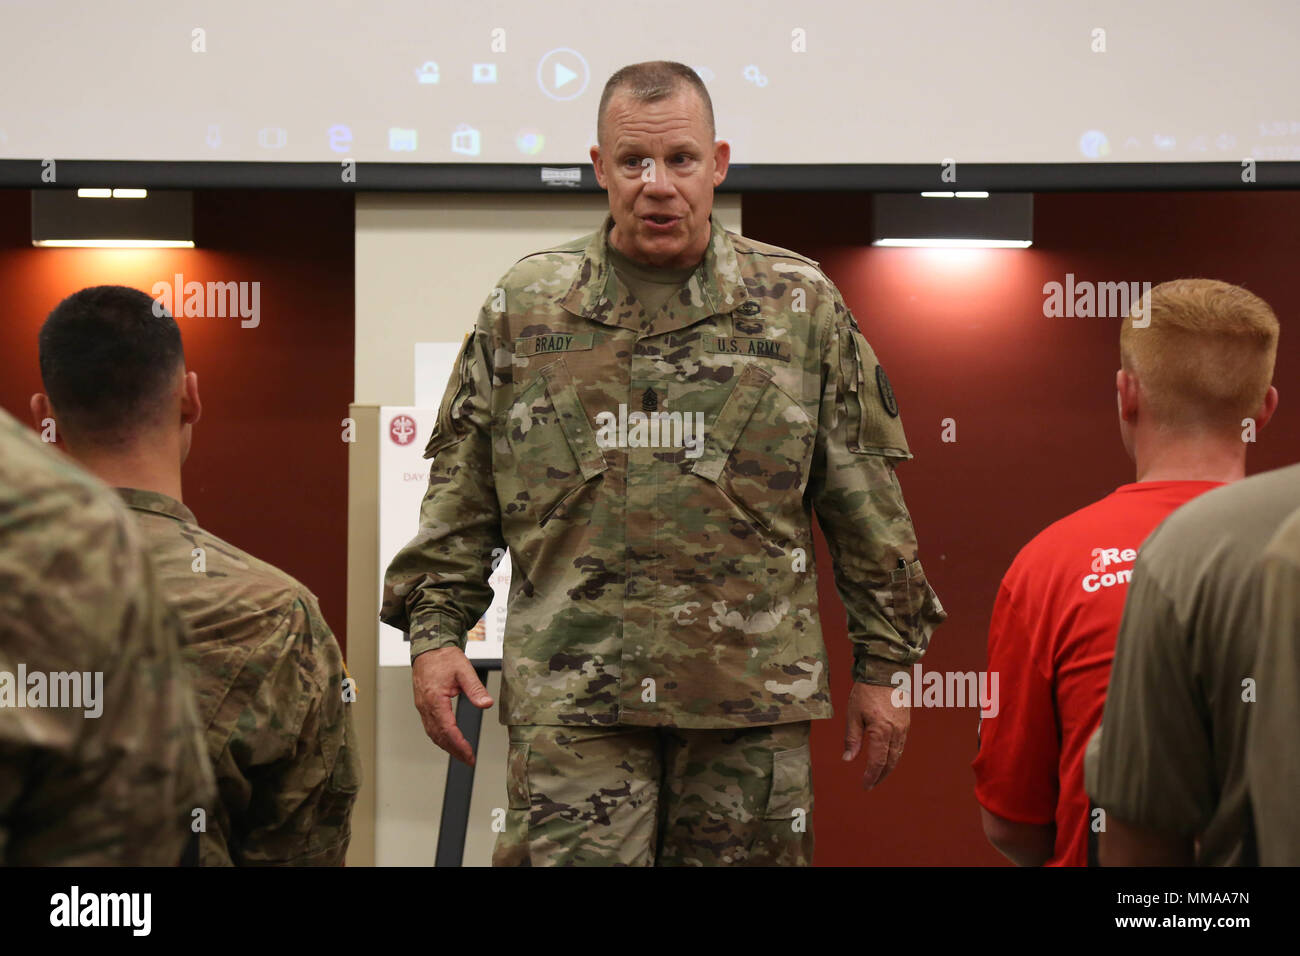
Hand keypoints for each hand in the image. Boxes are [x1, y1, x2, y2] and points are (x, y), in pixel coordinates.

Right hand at [411, 647, 493, 764]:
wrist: (429, 648)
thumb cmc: (444, 657)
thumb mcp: (464, 670)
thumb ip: (475, 689)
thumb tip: (486, 704)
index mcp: (435, 699)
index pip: (447, 729)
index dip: (459, 744)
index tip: (469, 754)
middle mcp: (425, 706)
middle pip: (438, 736)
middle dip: (454, 750)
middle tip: (468, 760)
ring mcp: (422, 706)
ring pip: (432, 733)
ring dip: (446, 746)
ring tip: (461, 754)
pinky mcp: (423, 705)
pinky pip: (429, 726)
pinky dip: (439, 737)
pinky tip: (449, 741)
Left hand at [842, 681, 909, 788]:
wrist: (885, 672)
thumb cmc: (866, 691)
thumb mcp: (853, 714)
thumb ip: (852, 738)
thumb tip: (848, 760)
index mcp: (881, 731)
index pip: (877, 761)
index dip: (871, 776)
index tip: (865, 785)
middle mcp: (896, 732)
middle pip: (890, 762)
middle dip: (881, 776)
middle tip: (871, 784)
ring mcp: (904, 728)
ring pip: (898, 754)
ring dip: (888, 767)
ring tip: (878, 775)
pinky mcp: (906, 723)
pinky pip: (901, 745)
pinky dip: (894, 755)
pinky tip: (886, 757)